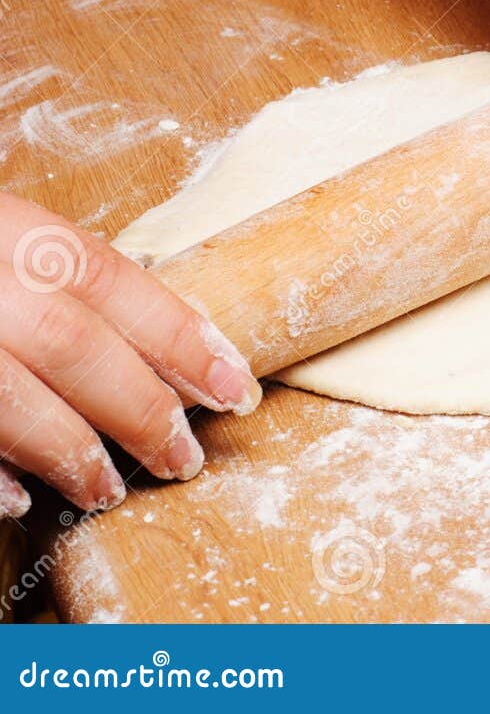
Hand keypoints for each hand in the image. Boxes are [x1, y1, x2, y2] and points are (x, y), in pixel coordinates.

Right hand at [0, 197, 260, 517]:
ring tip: (108, 488)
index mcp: (4, 226)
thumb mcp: (6, 243)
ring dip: (68, 451)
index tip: (233, 385)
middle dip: (139, 408)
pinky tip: (15, 497)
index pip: (110, 279)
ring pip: (5, 396)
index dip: (179, 336)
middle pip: (68, 343)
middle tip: (185, 456)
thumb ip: (60, 283)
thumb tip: (168, 347)